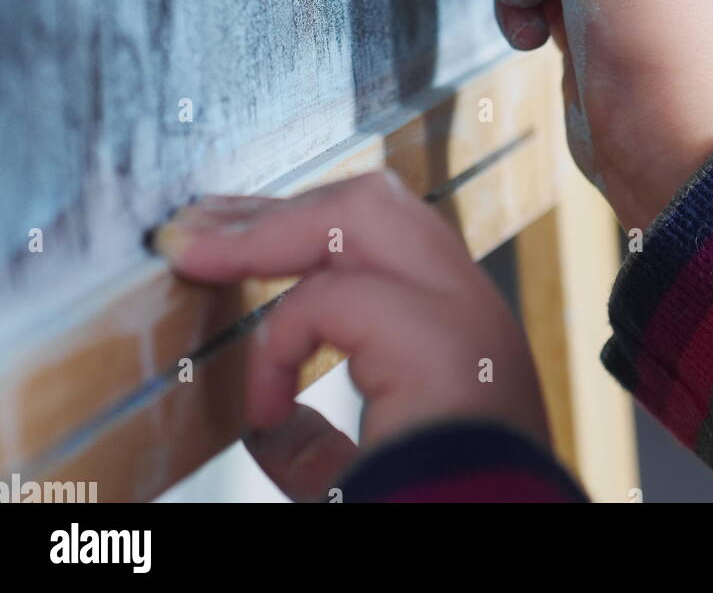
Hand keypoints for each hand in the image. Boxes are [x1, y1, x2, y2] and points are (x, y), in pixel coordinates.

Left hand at [155, 172, 548, 500]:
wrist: (487, 541)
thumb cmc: (431, 511)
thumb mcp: (363, 469)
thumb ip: (322, 439)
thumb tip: (270, 425)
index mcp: (461, 334)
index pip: (381, 239)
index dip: (299, 228)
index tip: (228, 239)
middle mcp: (472, 309)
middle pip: (373, 202)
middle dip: (277, 208)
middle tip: (195, 224)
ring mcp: (464, 314)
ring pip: (364, 212)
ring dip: (267, 230)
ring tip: (195, 251)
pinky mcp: (440, 339)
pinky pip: (333, 301)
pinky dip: (281, 344)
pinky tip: (265, 407)